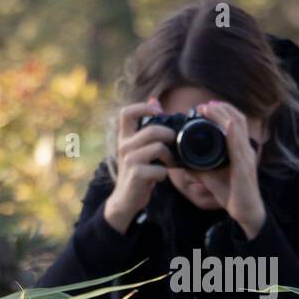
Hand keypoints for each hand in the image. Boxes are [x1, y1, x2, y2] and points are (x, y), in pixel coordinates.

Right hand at [104, 100, 175, 233]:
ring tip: (170, 162)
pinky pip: (160, 169)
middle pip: (152, 130)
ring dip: (170, 156)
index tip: (158, 111)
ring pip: (158, 148)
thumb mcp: (139, 147)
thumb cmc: (137, 170)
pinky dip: (165, 173)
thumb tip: (155, 99)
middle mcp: (124, 146)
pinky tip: (161, 176)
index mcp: (125, 137)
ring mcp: (129, 161)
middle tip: (174, 143)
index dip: (143, 107)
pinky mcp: (136, 175)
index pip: (127, 113)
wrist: (126, 198)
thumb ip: (146, 126)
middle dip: (169, 135)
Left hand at [197, 101, 266, 238]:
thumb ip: (198, 167)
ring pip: (238, 127)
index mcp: (240, 149)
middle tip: (204, 105)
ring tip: (208, 108)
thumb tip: (181, 161)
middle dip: (221, 108)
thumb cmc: (233, 193)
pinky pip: (239, 146)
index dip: (222, 111)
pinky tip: (226, 125)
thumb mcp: (211, 177)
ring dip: (223, 115)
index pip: (236, 122)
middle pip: (238, 119)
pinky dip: (233, 133)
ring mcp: (247, 157)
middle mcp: (246, 150)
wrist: (246, 212)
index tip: (205, 107)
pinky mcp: (244, 167)